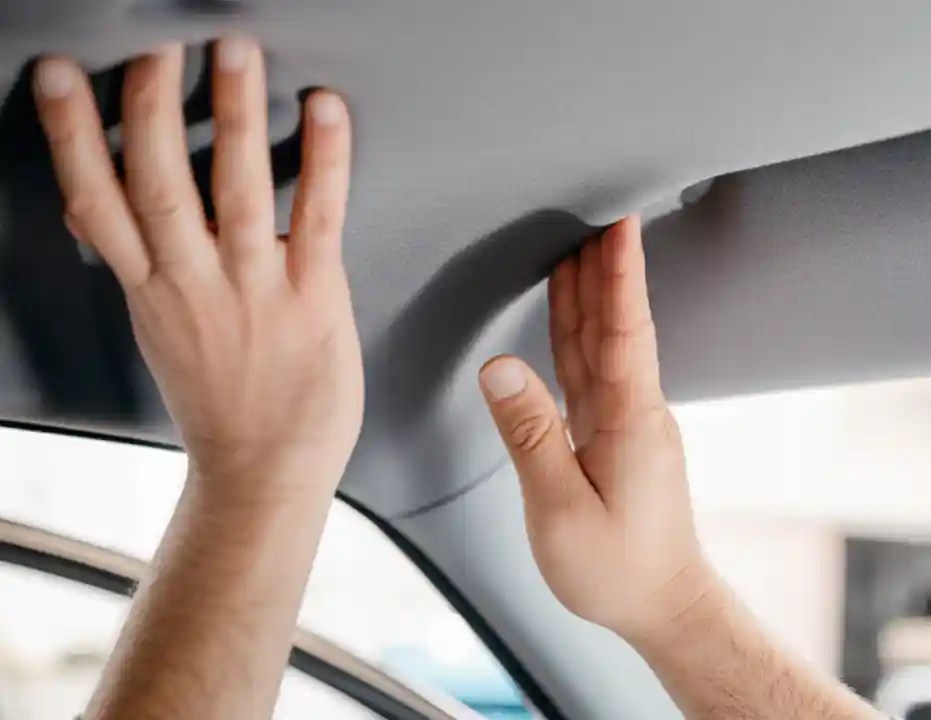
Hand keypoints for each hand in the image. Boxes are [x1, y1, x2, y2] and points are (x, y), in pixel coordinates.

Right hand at [34, 40, 361, 489]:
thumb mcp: (158, 329)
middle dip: (152, 111)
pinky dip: (324, 162)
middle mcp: (195, 284)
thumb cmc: (220, 398)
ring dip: (236, 118)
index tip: (58, 78)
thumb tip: (87, 211)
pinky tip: (326, 112)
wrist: (266, 473)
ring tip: (235, 52)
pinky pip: (319, 219)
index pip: (97, 202)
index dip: (74, 137)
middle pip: (160, 186)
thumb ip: (134, 264)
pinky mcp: (314, 298)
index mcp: (151, 288)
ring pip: (238, 193)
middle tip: (153, 45)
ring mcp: (256, 291)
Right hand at [479, 216, 711, 642]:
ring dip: (593, 288)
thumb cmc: (616, 569)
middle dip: (605, 262)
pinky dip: (581, 329)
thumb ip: (528, 436)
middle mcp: (635, 410)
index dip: (619, 272)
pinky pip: (594, 367)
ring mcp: (628, 420)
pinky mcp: (616, 433)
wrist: (664, 603)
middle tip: (597, 204)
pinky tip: (570, 308)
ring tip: (579, 237)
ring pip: (603, 341)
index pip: (623, 330)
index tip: (620, 221)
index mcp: (630, 420)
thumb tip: (499, 368)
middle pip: (614, 322)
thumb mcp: (561, 510)